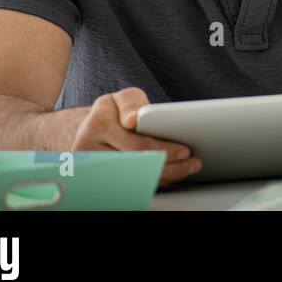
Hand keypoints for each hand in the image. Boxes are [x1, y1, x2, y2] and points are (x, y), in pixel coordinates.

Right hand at [70, 86, 201, 186]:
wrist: (89, 130)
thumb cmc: (113, 112)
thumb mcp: (122, 98)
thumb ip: (132, 102)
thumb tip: (132, 119)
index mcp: (98, 124)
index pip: (135, 144)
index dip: (161, 149)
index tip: (184, 151)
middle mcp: (91, 149)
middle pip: (137, 165)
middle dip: (169, 165)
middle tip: (192, 163)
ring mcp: (95, 168)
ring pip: (135, 178)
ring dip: (165, 175)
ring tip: (188, 168)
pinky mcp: (101, 180)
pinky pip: (131, 184)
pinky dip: (153, 180)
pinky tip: (171, 174)